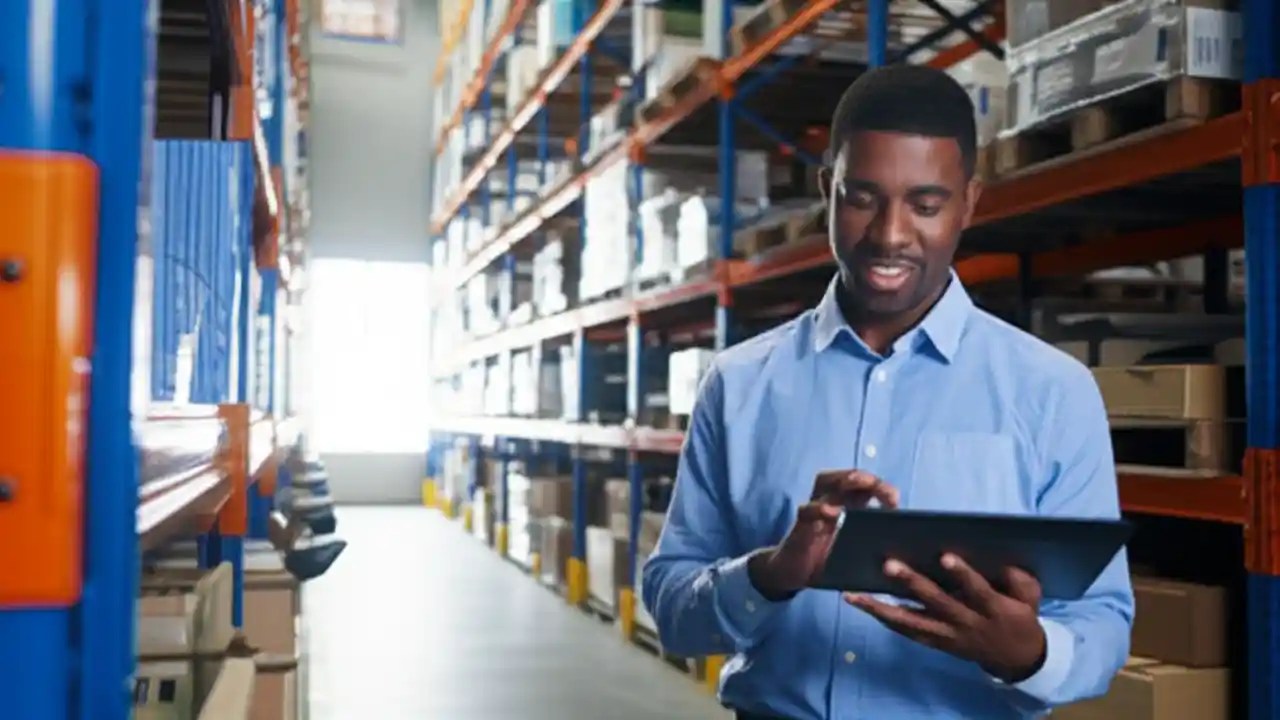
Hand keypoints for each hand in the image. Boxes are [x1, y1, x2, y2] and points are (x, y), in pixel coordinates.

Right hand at [748, 471, 898, 600]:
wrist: (792, 573)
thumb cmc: (826, 561)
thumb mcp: (852, 551)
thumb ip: (870, 544)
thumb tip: (901, 553)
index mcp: (846, 507)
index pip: (865, 487)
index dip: (881, 488)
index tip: (894, 502)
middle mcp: (830, 502)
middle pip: (846, 478)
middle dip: (865, 477)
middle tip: (880, 487)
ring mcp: (814, 510)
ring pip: (825, 481)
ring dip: (843, 478)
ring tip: (857, 481)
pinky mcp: (801, 525)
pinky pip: (807, 510)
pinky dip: (820, 508)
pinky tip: (833, 512)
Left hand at [844, 554, 1046, 682]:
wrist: (1018, 659)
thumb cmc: (1021, 617)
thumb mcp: (1029, 598)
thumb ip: (1018, 579)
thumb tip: (1002, 559)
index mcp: (995, 610)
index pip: (978, 590)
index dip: (962, 574)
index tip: (945, 555)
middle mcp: (968, 624)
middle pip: (938, 603)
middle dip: (912, 583)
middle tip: (889, 564)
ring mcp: (950, 636)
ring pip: (913, 623)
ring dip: (882, 608)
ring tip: (855, 595)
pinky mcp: (938, 644)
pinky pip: (909, 633)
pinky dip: (887, 619)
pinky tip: (865, 606)